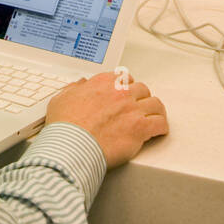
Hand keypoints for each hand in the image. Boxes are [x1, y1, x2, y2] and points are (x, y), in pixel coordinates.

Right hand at [45, 71, 167, 168]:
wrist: (72, 145)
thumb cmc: (65, 126)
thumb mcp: (61, 98)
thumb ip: (74, 88)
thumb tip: (80, 84)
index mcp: (103, 82)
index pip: (124, 78)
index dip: (126, 87)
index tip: (125, 95)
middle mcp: (121, 93)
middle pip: (142, 89)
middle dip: (141, 98)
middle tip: (139, 108)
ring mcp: (132, 110)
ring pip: (155, 104)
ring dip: (155, 111)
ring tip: (154, 117)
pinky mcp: (140, 128)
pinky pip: (160, 123)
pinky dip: (161, 126)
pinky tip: (159, 130)